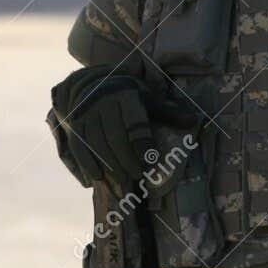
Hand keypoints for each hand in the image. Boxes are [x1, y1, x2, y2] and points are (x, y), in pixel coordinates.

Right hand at [48, 67, 159, 191]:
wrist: (93, 83)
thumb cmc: (129, 96)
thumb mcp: (148, 99)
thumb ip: (168, 112)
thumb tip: (193, 120)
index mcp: (125, 95)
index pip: (134, 122)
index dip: (142, 143)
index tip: (151, 161)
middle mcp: (102, 103)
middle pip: (115, 137)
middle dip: (127, 160)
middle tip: (139, 177)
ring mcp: (85, 114)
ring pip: (97, 144)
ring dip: (110, 166)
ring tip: (124, 184)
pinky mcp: (74, 125)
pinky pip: (79, 147)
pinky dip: (87, 164)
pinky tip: (98, 178)